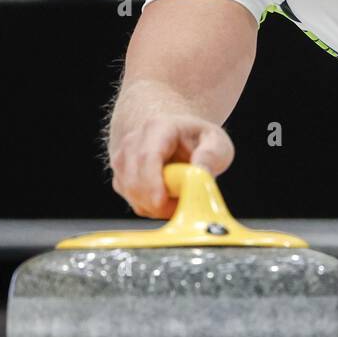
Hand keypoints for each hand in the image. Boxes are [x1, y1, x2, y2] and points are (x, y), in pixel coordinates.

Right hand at [109, 115, 234, 218]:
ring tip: (181, 197)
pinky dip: (151, 208)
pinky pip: (133, 202)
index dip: (151, 182)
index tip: (160, 202)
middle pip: (134, 179)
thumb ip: (210, 156)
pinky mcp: (121, 178)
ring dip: (156, 206)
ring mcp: (123, 160)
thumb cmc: (197, 139)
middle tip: (183, 206)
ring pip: (131, 193)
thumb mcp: (216, 142)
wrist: (179, 137)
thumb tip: (200, 173)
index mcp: (158, 128)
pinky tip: (168, 199)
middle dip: (156, 202)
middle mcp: (134, 142)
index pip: (147, 156)